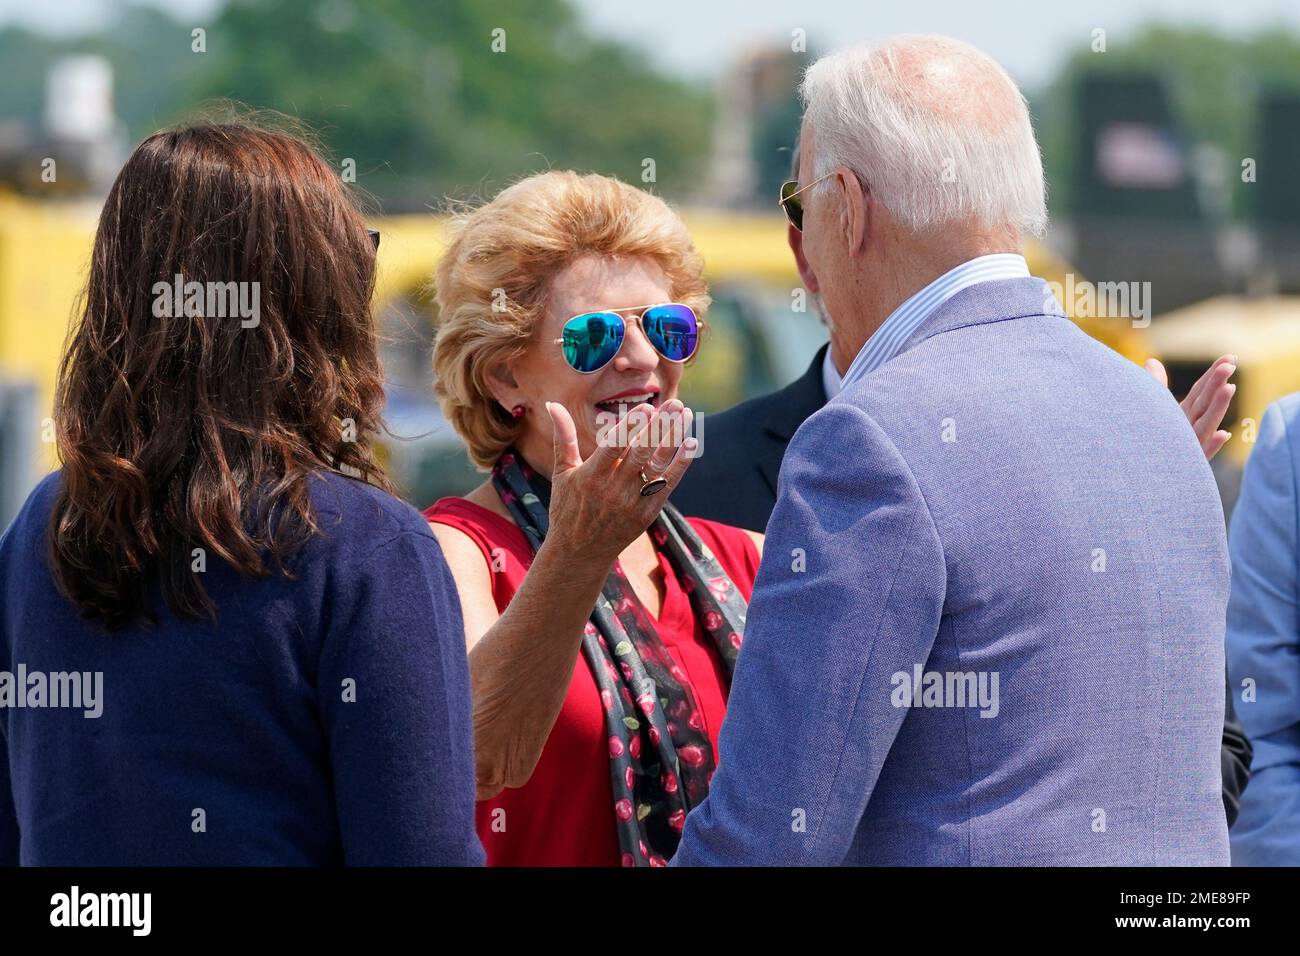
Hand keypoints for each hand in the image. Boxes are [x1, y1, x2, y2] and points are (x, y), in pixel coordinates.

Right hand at [542, 399, 695, 567]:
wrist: (579, 554)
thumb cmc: (567, 508)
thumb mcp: (562, 473)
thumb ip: (563, 437)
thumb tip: (553, 404)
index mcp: (590, 477)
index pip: (614, 446)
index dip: (630, 427)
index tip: (646, 407)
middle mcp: (613, 490)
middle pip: (641, 452)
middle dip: (659, 425)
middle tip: (674, 402)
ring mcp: (632, 503)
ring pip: (657, 465)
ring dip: (674, 438)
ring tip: (685, 415)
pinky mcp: (647, 513)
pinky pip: (667, 485)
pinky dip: (680, 464)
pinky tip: (691, 443)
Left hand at [1145, 354, 1235, 460]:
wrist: (1141, 480)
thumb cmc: (1147, 442)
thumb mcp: (1152, 411)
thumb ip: (1154, 386)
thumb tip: (1152, 361)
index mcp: (1182, 417)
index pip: (1201, 392)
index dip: (1213, 375)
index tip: (1230, 358)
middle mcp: (1188, 430)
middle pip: (1204, 405)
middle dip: (1216, 385)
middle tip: (1229, 365)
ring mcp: (1188, 448)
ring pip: (1205, 426)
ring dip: (1218, 408)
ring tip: (1229, 389)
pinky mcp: (1184, 466)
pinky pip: (1200, 456)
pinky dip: (1212, 446)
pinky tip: (1222, 434)